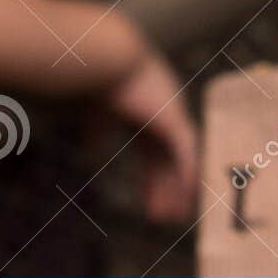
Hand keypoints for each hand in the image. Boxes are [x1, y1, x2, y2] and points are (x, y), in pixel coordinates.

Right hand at [104, 50, 198, 225]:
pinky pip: (185, 153)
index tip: (150, 205)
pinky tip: (185, 196)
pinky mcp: (174, 118)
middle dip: (164, 190)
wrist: (104, 59)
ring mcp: (171, 115)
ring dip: (176, 189)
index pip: (152, 154)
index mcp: (142, 113)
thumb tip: (94, 148)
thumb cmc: (93, 78)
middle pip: (167, 161)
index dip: (151, 180)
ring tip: (170, 217)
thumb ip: (97, 128)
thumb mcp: (93, 110)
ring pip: (179, 159)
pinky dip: (185, 175)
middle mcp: (162, 115)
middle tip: (164, 218)